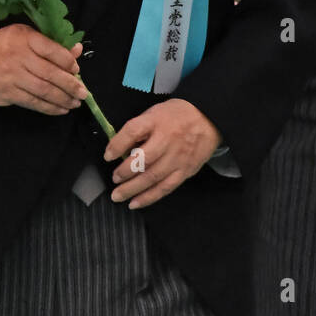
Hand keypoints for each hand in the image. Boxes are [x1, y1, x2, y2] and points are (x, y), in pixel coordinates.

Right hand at [0, 23, 85, 115]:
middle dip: (70, 85)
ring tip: (75, 103)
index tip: (76, 69)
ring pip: (43, 90)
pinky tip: (60, 109)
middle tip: (83, 93)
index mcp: (24, 38)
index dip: (68, 61)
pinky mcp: (7, 93)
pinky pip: (33, 102)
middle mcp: (19, 57)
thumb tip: (77, 50)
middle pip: (50, 73)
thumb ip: (50, 43)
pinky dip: (49, 107)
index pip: (52, 50)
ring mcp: (12, 77)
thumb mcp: (24, 35)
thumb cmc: (0, 45)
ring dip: (63, 99)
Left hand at [103, 99, 221, 209]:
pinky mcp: (185, 171)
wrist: (208, 118)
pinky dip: (149, 197)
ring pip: (152, 178)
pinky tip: (135, 203)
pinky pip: (165, 188)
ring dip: (132, 189)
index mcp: (157, 121)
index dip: (118, 144)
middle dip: (124, 172)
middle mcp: (167, 140)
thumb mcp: (155, 112)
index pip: (133, 131)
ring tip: (117, 195)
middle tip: (114, 178)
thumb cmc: (176, 115)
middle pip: (142, 160)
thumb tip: (119, 148)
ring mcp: (177, 157)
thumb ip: (139, 128)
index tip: (108, 155)